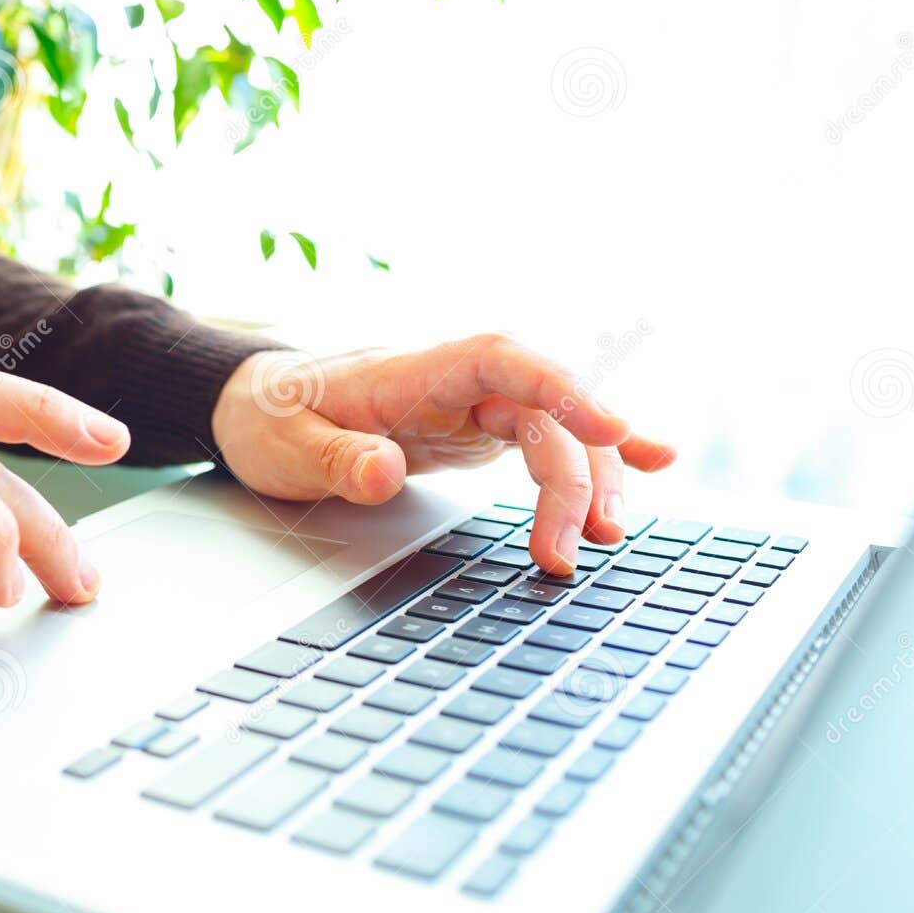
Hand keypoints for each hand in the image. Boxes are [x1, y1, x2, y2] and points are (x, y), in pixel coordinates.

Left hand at [210, 336, 675, 573]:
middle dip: (570, 480)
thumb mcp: (287, 447)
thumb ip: (337, 459)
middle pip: (538, 414)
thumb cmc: (274, 420)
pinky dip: (593, 454)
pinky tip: (651, 461)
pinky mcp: (477, 431)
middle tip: (567, 552)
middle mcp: (454, 381)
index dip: (559, 386)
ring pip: (552, 432)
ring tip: (605, 540)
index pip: (499, 359)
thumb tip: (381, 472)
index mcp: (410, 372)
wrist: (262, 407)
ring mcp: (471, 405)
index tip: (611, 426)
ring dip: (588, 481)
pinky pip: (545, 439)